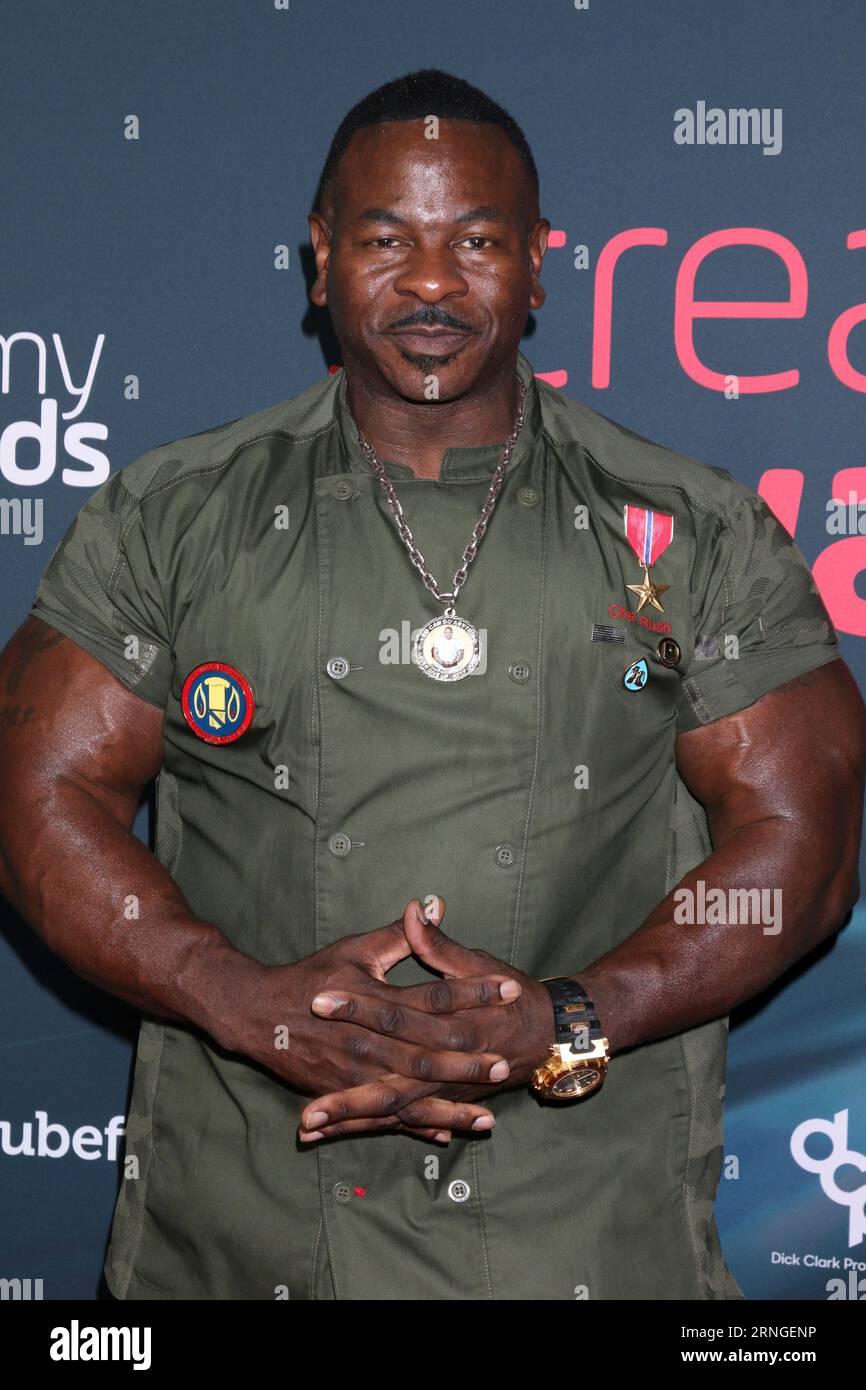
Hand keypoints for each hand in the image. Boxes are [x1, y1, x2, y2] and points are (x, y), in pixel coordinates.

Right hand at [219, 896, 524, 1142]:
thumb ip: (400, 934)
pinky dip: (414, 1126)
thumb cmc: (312, 977)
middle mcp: (367, 1039)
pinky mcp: (344, 1094)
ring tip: (488, 1118)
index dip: (474, 990)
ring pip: (409, 1094)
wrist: (256, 1014)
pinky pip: (384, 1116)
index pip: (435, 994)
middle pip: (426, 1052)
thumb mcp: (356, 950)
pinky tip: (445, 1134)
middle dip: (467, 1061)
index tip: (510, 988)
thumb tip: (432, 904)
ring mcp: (355, 1072)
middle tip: (504, 1063)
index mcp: (374, 999)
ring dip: (448, 1106)